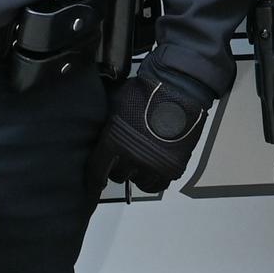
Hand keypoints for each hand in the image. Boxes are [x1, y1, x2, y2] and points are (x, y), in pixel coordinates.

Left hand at [87, 71, 207, 193]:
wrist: (178, 88)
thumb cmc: (145, 92)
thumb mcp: (115, 105)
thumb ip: (107, 126)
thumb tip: (99, 134)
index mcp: (113, 143)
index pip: (97, 171)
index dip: (94, 176)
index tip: (96, 178)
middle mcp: (131, 159)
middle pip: (119, 176)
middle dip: (119, 167)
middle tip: (124, 157)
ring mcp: (153, 165)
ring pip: (139, 181)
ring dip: (138, 172)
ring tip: (141, 161)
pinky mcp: (172, 167)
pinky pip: (158, 184)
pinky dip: (155, 179)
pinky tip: (154, 169)